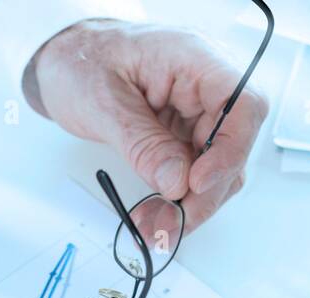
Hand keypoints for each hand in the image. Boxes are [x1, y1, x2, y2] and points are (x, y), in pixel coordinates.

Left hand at [26, 20, 268, 232]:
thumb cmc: (80, 62)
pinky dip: (177, 199)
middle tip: (171, 224)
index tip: (196, 184)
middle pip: (233, 145)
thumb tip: (177, 182)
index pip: (243, 104)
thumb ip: (142, 143)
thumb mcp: (102, 103)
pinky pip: (194, 171)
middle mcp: (205, 84)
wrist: (66, 59)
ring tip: (155, 227)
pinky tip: (156, 215)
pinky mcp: (186, 132)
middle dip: (204, 193)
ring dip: (190, 204)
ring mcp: (198, 110)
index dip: (230, 150)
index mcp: (194, 58)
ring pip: (217, 167)